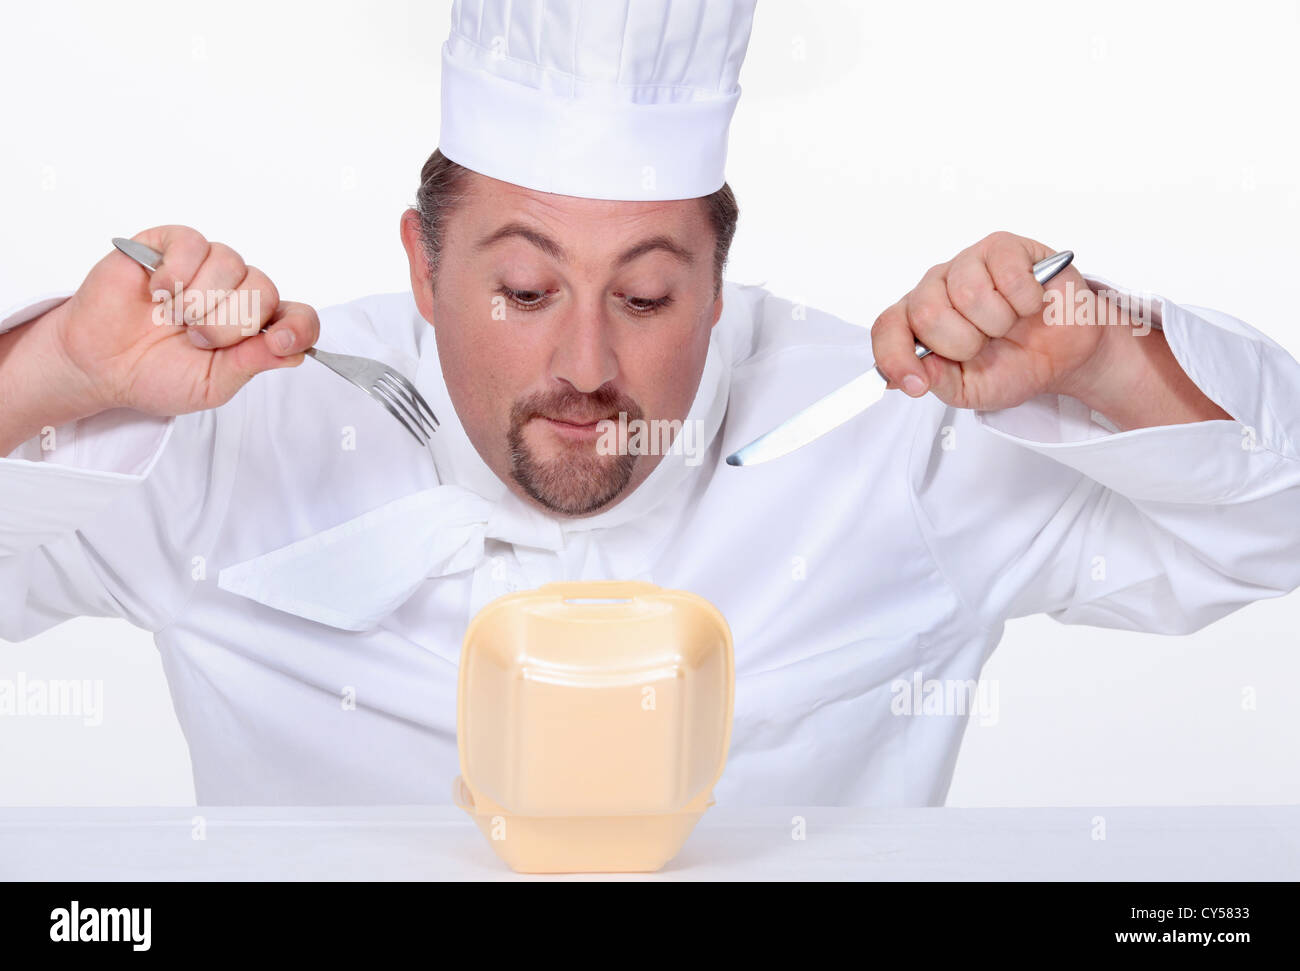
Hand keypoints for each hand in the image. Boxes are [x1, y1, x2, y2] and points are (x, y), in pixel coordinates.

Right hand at [37, 225, 318, 419]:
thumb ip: (251, 364)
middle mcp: (237, 292)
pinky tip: (158, 293)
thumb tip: (294, 351)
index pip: (299, 317)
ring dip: (199, 300)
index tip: (281, 341)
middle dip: (230, 324)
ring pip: (232, 264)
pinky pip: (194, 244)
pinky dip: (176, 273)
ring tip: (173, 318)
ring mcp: (206, 267)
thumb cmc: (155, 375)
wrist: (100, 366)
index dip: (299, 327)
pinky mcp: (170, 245)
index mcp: (254, 328)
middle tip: (195, 339)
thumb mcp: (212, 386)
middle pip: (265, 290)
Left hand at [870, 231, 1105, 411]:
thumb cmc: (1013, 364)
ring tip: (1009, 323)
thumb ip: (937, 381)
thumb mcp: (969, 389)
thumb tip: (914, 373)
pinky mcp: (1003, 248)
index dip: (895, 357)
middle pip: (926, 312)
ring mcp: (968, 263)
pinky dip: (1026, 300)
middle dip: (962, 343)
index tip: (918, 385)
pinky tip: (1029, 303)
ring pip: (968, 293)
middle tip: (984, 345)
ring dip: (998, 322)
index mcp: (918, 321)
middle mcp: (936, 287)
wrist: (1063, 354)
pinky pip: (1007, 275)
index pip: (888, 328)